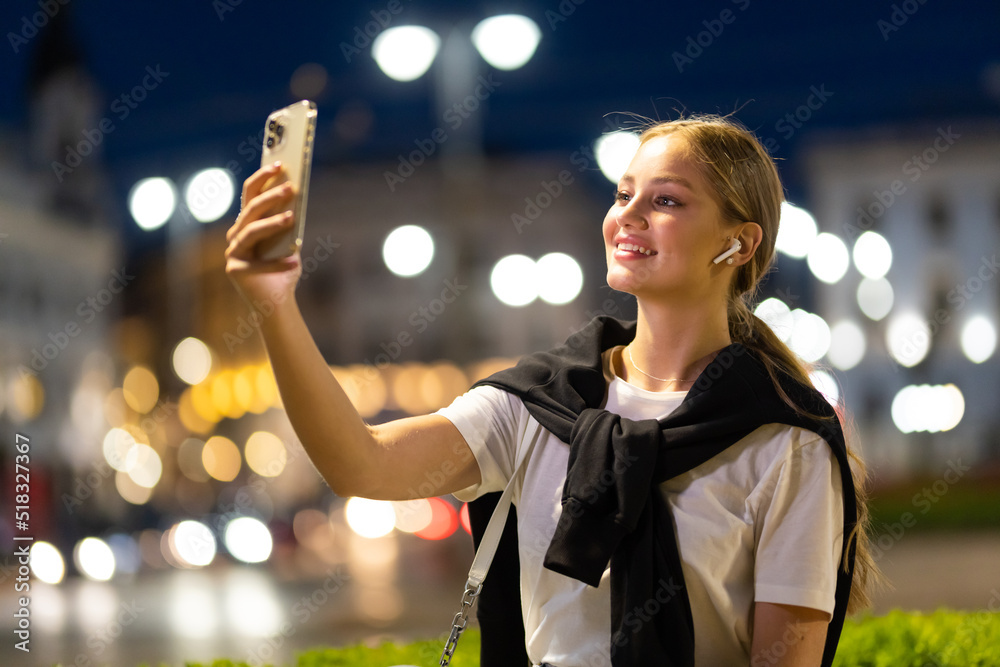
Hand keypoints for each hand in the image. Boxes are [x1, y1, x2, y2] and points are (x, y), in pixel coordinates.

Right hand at [225, 162, 302, 308]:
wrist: (278, 305)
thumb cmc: (284, 271)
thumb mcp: (289, 243)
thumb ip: (287, 224)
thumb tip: (295, 197)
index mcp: (246, 225)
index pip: (250, 195)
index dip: (262, 178)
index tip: (280, 164)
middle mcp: (235, 237)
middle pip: (250, 210)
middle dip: (271, 196)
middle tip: (290, 187)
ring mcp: (233, 253)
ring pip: (251, 230)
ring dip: (272, 222)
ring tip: (291, 218)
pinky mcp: (235, 270)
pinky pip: (259, 259)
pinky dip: (279, 262)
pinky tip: (294, 261)